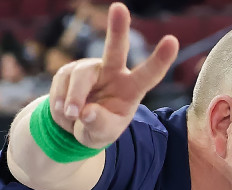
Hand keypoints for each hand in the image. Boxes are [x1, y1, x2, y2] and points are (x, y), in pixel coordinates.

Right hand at [49, 3, 177, 148]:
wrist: (76, 126)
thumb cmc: (99, 128)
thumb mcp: (103, 136)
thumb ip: (99, 126)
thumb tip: (85, 113)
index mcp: (131, 89)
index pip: (149, 74)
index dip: (160, 59)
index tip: (172, 40)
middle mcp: (113, 72)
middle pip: (115, 49)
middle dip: (118, 28)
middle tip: (119, 8)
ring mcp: (90, 69)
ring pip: (79, 76)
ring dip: (73, 98)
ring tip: (70, 116)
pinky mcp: (69, 70)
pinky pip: (61, 84)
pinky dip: (60, 103)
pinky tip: (64, 113)